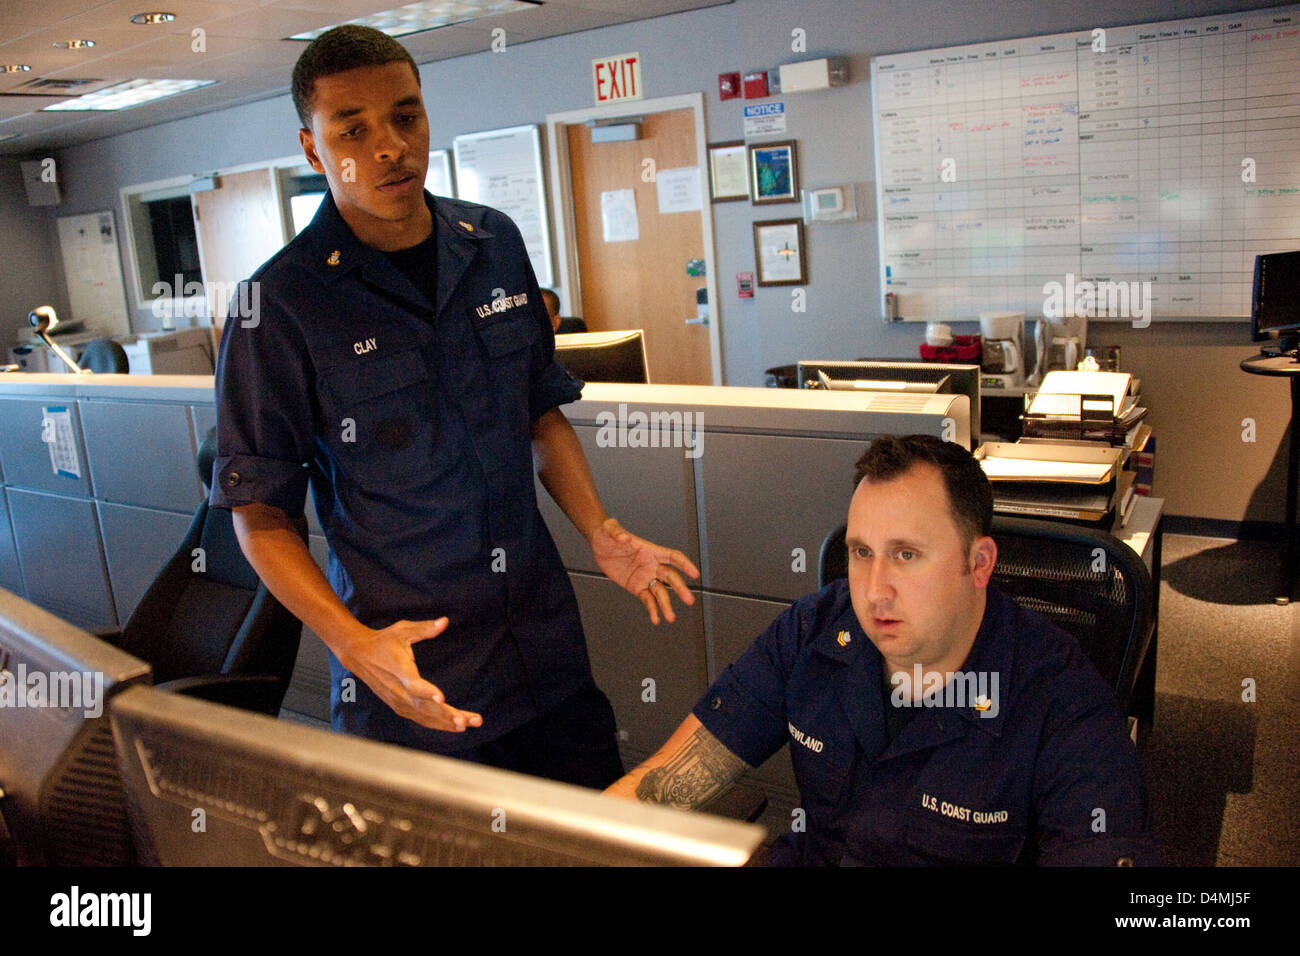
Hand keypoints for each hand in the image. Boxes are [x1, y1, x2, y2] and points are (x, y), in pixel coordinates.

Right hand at [334, 618, 482, 731]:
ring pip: (424, 717)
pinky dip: (436, 724)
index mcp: (400, 671)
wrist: (359, 655)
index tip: (441, 698)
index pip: (414, 685)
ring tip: (466, 725)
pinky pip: (420, 719)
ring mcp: (398, 701)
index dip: (427, 692)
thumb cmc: (383, 641)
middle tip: (466, 722)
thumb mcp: (403, 630)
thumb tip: (444, 621)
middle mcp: (398, 691)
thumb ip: (424, 629)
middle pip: (424, 707)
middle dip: (446, 716)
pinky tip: (453, 726)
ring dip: (445, 723)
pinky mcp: (399, 706)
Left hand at [589, 517, 699, 624]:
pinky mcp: (637, 587)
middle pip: (671, 578)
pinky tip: (656, 619)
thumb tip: (624, 538)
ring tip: (670, 618)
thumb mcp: (610, 529)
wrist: (600, 545)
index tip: (694, 574)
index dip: (684, 565)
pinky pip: (647, 600)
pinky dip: (652, 610)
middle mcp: (652, 565)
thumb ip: (617, 532)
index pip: (672, 557)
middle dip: (680, 589)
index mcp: (651, 551)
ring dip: (666, 605)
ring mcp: (646, 577)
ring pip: (660, 592)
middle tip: (689, 600)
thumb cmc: (609, 533)